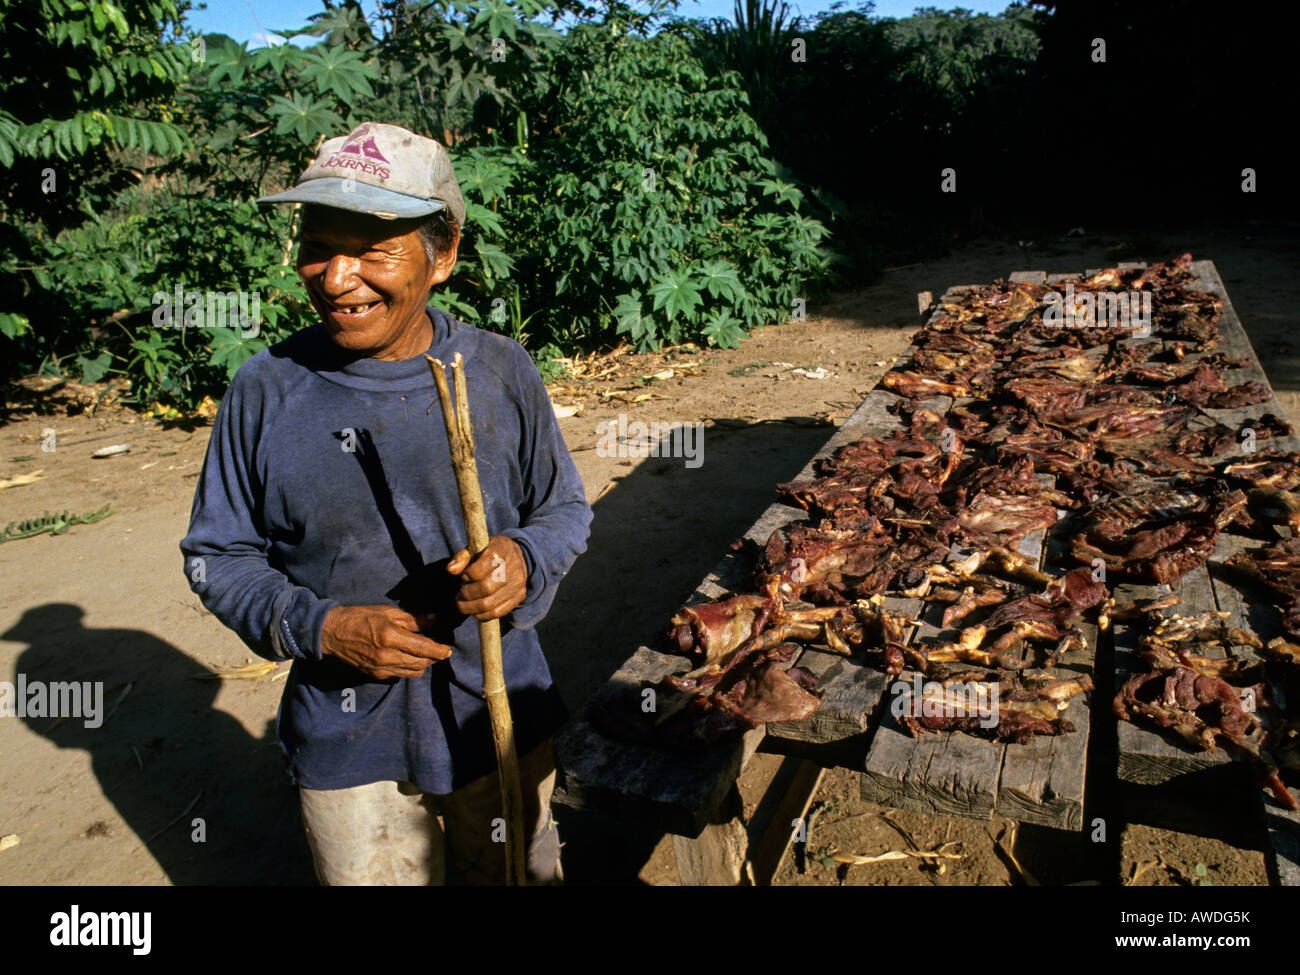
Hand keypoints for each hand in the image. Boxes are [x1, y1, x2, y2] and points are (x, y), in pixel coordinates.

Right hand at [320, 604, 451, 678]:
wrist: (332, 633)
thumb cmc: (360, 617)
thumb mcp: (387, 613)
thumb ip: (413, 620)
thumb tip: (435, 620)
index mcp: (390, 637)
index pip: (423, 648)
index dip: (439, 650)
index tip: (448, 650)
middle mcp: (386, 656)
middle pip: (421, 663)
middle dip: (433, 658)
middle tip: (439, 650)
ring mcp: (380, 668)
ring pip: (412, 672)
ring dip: (423, 664)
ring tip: (425, 654)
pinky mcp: (375, 675)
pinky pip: (400, 675)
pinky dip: (409, 668)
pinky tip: (408, 658)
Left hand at [447, 535, 527, 620]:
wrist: (518, 555)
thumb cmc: (491, 551)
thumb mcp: (477, 547)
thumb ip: (462, 557)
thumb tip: (451, 570)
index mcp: (500, 550)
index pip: (477, 571)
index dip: (466, 576)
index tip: (464, 576)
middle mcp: (511, 567)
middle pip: (485, 589)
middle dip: (467, 594)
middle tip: (459, 594)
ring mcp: (517, 584)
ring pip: (490, 605)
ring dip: (470, 607)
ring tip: (463, 603)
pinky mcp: (519, 596)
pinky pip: (498, 613)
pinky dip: (482, 615)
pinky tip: (474, 610)